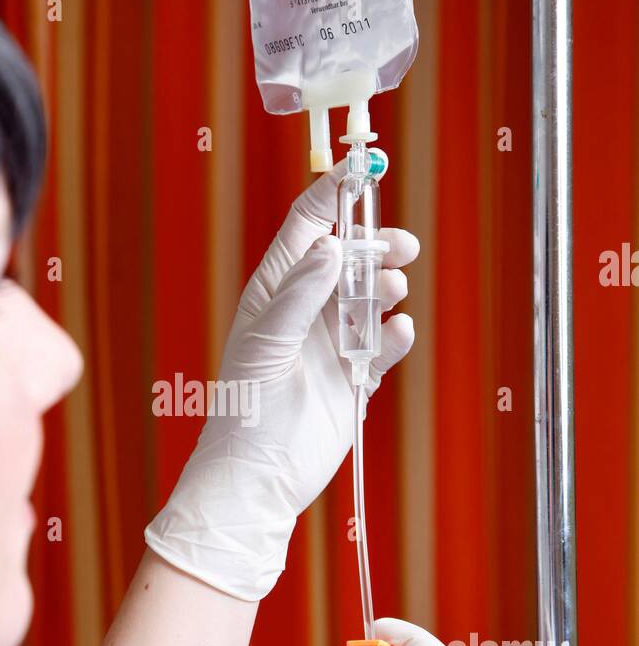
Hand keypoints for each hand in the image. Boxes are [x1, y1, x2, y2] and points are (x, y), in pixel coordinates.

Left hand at [144, 164, 417, 600]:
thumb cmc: (246, 410)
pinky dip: (393, 335)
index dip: (332, 195)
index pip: (307, 228)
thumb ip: (302, 293)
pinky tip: (394, 335)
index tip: (362, 170)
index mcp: (274, 291)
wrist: (259, 476)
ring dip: (384, 287)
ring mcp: (330, 342)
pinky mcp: (354, 376)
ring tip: (388, 294)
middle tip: (399, 246)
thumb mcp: (268, 342)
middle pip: (349, 258)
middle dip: (375, 245)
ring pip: (370, 296)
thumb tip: (333, 248)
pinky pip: (382, 343)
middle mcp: (304, 310)